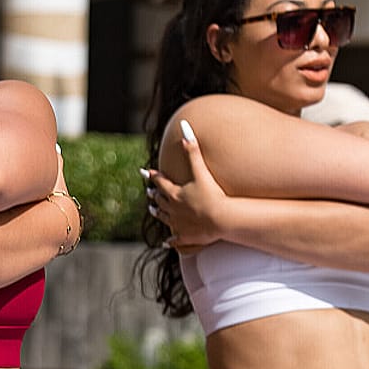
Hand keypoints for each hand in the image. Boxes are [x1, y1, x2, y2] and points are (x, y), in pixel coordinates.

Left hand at [145, 120, 229, 251]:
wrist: (221, 219)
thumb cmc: (212, 195)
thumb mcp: (201, 171)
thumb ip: (193, 149)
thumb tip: (184, 126)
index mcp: (174, 193)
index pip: (160, 182)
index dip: (153, 176)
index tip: (146, 172)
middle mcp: (172, 208)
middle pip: (159, 199)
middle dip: (154, 194)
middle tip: (148, 191)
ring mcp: (178, 224)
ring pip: (163, 217)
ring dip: (157, 212)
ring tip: (152, 209)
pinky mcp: (185, 237)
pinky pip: (175, 239)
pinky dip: (170, 240)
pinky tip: (166, 241)